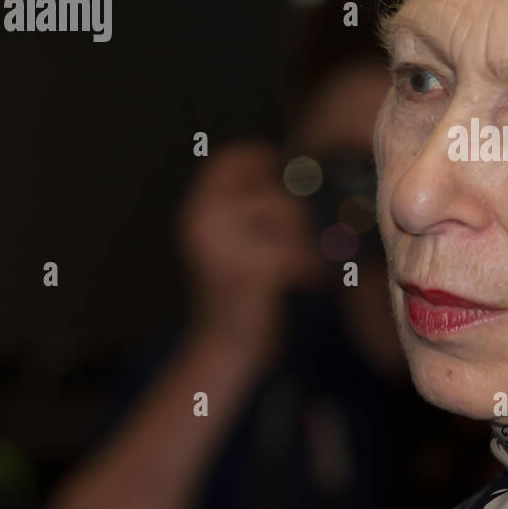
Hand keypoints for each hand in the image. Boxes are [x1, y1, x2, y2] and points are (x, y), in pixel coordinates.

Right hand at [177, 140, 322, 347]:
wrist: (224, 348)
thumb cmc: (235, 291)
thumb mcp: (228, 239)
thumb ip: (245, 203)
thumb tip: (293, 168)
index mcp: (195, 210)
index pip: (231, 159)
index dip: (263, 160)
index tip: (287, 178)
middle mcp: (201, 221)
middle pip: (272, 190)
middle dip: (298, 216)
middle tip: (308, 239)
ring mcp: (223, 245)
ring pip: (289, 215)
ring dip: (307, 240)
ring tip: (306, 262)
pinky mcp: (250, 271)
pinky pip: (299, 249)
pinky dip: (311, 265)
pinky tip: (309, 279)